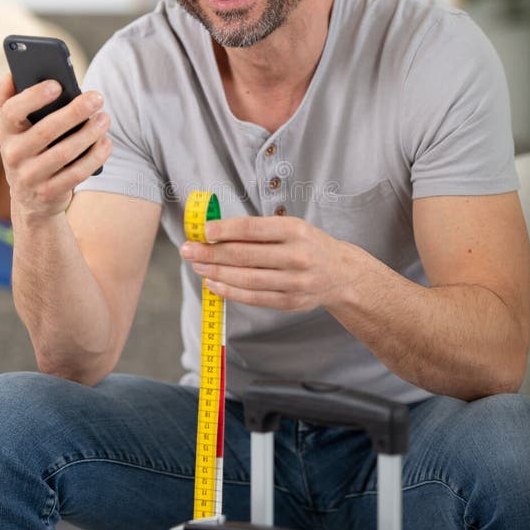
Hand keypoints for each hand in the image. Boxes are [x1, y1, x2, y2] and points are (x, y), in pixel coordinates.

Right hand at [0, 73, 111, 218]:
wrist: (30, 199)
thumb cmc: (30, 150)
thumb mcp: (17, 130)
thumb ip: (13, 101)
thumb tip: (12, 75)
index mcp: (6, 132)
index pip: (12, 111)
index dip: (33, 97)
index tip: (57, 84)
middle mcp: (13, 155)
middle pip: (45, 131)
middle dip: (74, 112)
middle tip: (97, 97)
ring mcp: (30, 176)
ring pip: (64, 153)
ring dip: (89, 134)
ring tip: (104, 118)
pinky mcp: (49, 193)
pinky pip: (76, 173)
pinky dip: (94, 157)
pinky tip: (106, 143)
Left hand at [180, 215, 342, 310]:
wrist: (340, 274)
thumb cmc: (307, 245)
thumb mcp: (291, 228)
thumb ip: (258, 231)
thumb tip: (215, 233)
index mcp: (295, 230)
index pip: (253, 229)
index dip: (225, 230)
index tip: (203, 231)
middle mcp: (297, 256)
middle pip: (245, 256)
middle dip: (211, 253)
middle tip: (188, 250)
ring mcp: (294, 282)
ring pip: (246, 279)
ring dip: (215, 273)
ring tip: (197, 265)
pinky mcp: (290, 302)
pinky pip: (253, 297)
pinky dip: (229, 291)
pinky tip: (212, 283)